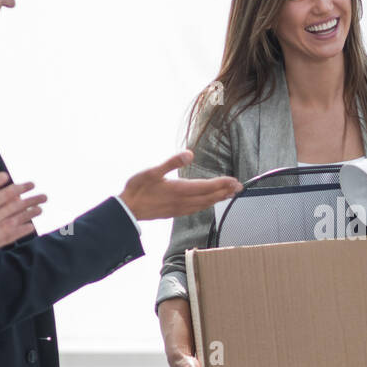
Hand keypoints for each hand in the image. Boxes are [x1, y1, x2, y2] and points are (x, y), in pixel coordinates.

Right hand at [119, 151, 242, 220]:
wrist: (126, 211)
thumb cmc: (137, 189)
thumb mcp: (151, 171)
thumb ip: (171, 162)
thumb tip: (189, 153)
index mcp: (179, 190)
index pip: (207, 187)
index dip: (222, 184)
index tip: (235, 181)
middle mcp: (183, 201)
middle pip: (209, 197)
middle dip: (225, 191)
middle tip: (239, 187)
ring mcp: (179, 209)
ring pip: (204, 204)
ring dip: (218, 199)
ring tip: (229, 194)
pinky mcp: (175, 212)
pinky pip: (196, 209)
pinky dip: (206, 204)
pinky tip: (208, 203)